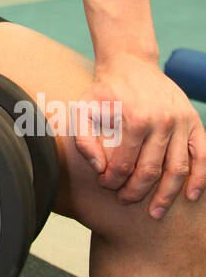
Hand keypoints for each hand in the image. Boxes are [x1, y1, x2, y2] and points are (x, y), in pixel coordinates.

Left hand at [71, 54, 205, 218]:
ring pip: (177, 169)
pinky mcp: (193, 122)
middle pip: (150, 171)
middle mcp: (161, 121)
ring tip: (156, 213)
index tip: (105, 185)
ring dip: (167, 195)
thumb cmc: (105, 91)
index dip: (113, 181)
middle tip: (125, 201)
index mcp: (134, 119)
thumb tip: (99, 168)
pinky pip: (202, 156)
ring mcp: (181, 122)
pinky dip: (200, 178)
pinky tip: (191, 196)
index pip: (124, 165)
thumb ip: (83, 139)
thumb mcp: (83, 109)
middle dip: (136, 192)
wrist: (130, 63)